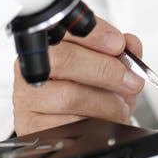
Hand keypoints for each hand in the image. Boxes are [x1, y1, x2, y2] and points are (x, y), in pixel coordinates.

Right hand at [13, 16, 144, 135]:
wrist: (79, 128)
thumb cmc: (91, 91)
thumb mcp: (111, 67)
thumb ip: (122, 51)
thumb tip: (130, 43)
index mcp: (49, 45)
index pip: (66, 29)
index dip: (94, 35)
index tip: (119, 45)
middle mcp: (32, 69)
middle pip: (64, 59)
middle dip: (104, 70)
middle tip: (130, 81)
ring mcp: (28, 99)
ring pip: (68, 97)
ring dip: (105, 103)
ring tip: (120, 107)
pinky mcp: (31, 127)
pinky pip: (66, 126)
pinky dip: (94, 125)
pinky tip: (103, 122)